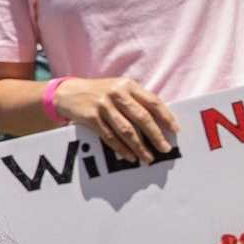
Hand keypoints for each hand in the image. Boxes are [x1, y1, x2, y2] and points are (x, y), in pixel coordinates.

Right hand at [51, 77, 177, 165]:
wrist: (68, 92)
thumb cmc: (99, 92)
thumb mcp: (118, 89)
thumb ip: (136, 100)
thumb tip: (160, 122)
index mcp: (128, 85)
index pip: (152, 102)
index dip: (166, 117)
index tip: (175, 130)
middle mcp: (117, 93)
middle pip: (141, 117)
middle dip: (155, 135)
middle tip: (165, 149)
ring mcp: (103, 105)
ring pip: (126, 130)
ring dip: (139, 146)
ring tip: (148, 158)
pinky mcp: (91, 117)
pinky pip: (109, 136)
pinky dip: (120, 148)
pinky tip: (129, 156)